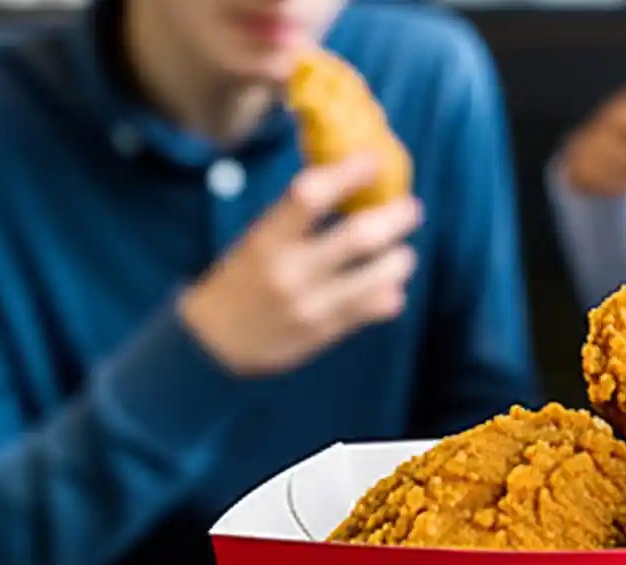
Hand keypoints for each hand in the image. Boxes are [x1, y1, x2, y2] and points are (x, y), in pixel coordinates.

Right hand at [180, 154, 421, 375]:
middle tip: (411, 207)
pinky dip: (391, 293)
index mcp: (267, 240)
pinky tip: (391, 286)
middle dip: (395, 217)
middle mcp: (290, 272)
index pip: (310, 196)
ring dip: (400, 259)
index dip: (348, 173)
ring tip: (403, 253)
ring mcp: (311, 305)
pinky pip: (374, 309)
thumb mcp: (259, 241)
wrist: (214, 342)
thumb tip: (350, 180)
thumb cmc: (244, 278)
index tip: (373, 161)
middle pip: (359, 236)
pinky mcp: (326, 332)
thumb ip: (299, 218)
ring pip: (378, 277)